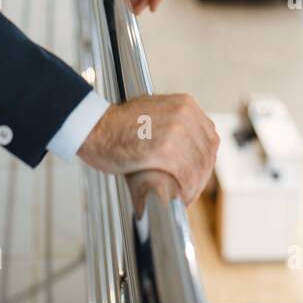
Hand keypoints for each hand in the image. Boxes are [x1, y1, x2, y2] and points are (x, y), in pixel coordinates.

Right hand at [76, 94, 218, 204]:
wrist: (93, 128)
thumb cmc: (117, 125)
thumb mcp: (153, 110)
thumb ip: (174, 121)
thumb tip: (187, 146)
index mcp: (185, 104)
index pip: (209, 139)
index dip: (204, 162)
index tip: (195, 176)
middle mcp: (184, 114)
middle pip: (206, 155)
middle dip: (200, 178)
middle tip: (188, 192)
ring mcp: (176, 131)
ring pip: (198, 168)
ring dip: (193, 188)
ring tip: (182, 198)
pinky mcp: (164, 150)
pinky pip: (185, 177)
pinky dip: (185, 191)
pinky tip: (177, 197)